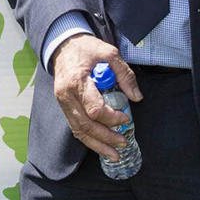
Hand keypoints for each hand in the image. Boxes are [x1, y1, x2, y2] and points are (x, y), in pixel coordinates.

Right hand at [50, 33, 142, 159]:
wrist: (63, 45)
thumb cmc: (86, 48)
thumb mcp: (109, 53)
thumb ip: (124, 74)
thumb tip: (136, 97)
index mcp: (77, 81)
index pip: (94, 108)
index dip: (112, 117)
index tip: (125, 117)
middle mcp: (67, 95)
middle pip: (86, 124)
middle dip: (106, 137)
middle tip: (123, 142)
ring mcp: (63, 103)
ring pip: (79, 130)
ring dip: (97, 145)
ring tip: (114, 154)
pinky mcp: (64, 107)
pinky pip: (75, 127)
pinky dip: (88, 139)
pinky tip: (100, 146)